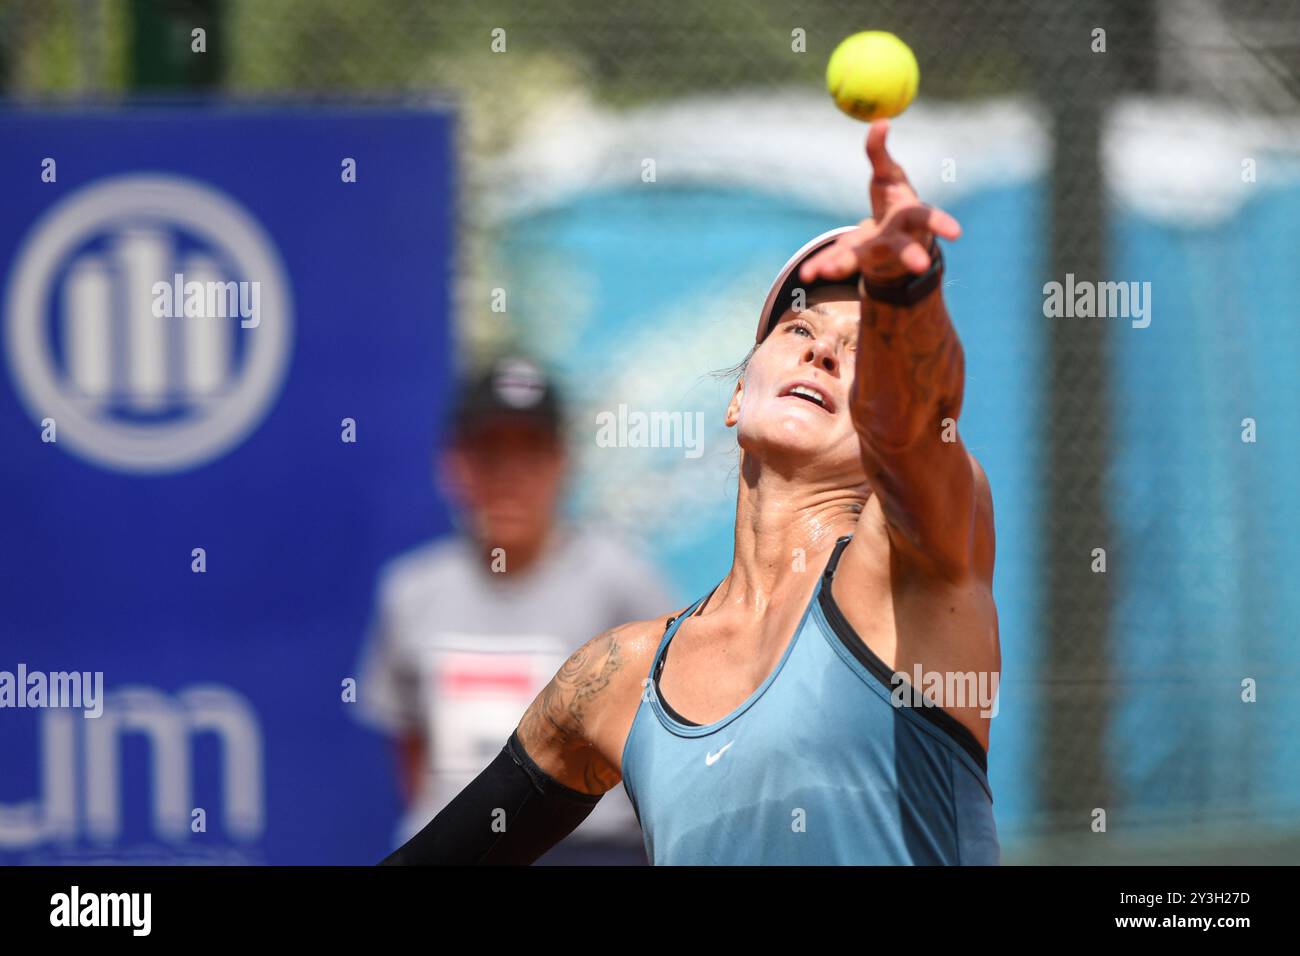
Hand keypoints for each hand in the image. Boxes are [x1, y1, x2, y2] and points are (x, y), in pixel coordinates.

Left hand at [799, 120, 960, 284]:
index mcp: (910, 218)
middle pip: (906, 247)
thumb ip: (880, 154)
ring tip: (828, 270)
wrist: (888, 242)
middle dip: (913, 256)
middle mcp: (896, 240)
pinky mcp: (853, 260)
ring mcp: (875, 254)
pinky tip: (807, 274)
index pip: (927, 218)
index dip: (941, 223)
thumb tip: (880, 121)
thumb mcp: (888, 176)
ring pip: (863, 258)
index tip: (957, 233)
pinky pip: (837, 261)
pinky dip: (822, 265)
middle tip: (921, 266)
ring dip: (846, 263)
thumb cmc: (894, 203)